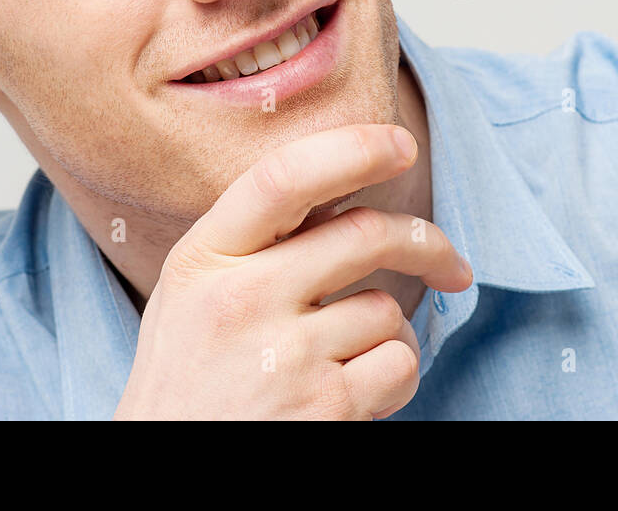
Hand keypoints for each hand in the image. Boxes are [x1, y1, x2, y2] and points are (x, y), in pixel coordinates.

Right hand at [113, 123, 471, 419]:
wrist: (166, 473)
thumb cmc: (193, 379)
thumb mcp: (194, 295)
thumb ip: (254, 244)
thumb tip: (352, 189)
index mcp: (203, 259)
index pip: (282, 178)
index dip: (352, 149)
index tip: (400, 146)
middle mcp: (239, 300)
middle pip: (364, 235)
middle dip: (425, 241)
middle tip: (451, 262)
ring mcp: (282, 356)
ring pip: (387, 308)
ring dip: (388, 333)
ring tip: (342, 363)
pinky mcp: (323, 408)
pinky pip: (399, 364)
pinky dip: (393, 378)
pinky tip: (350, 395)